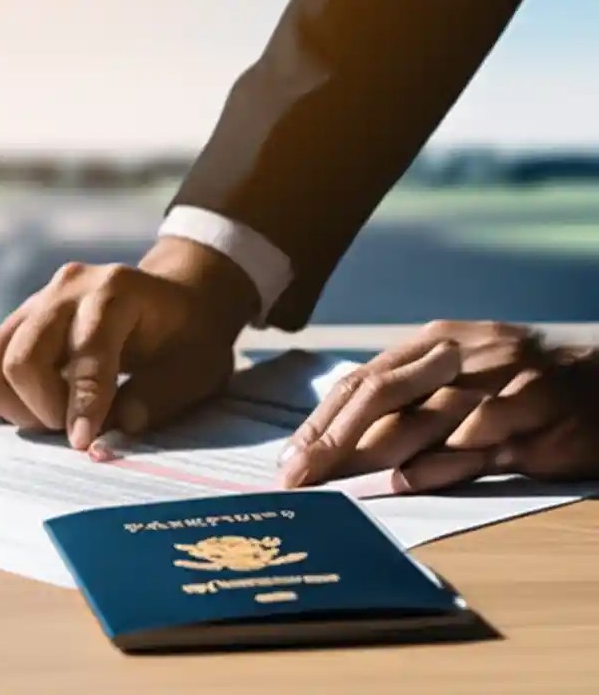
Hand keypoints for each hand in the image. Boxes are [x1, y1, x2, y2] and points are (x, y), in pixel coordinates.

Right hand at [0, 237, 258, 450]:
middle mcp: (67, 288)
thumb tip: (105, 438)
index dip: (83, 404)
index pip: (87, 351)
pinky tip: (44, 408)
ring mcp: (37, 301)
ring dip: (20, 406)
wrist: (178, 298)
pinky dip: (9, 399)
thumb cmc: (191, 335)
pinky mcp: (20, 320)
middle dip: (44, 408)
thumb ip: (156, 400)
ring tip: (58, 419)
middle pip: (24, 357)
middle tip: (75, 431)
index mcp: (116, 291)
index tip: (82, 444)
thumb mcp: (197, 368)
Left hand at [278, 319, 598, 490]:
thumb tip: (335, 439)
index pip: (362, 381)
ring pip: (424, 417)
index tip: (288, 459)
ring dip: (373, 453)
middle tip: (299, 476)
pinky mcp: (537, 409)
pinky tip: (404, 481)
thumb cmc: (519, 391)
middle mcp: (461, 354)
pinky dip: (442, 460)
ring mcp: (500, 378)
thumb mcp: (457, 382)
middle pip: (382, 394)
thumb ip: (405, 403)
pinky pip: (481, 437)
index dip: (321, 421)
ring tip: (333, 483)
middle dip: (333, 438)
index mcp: (434, 342)